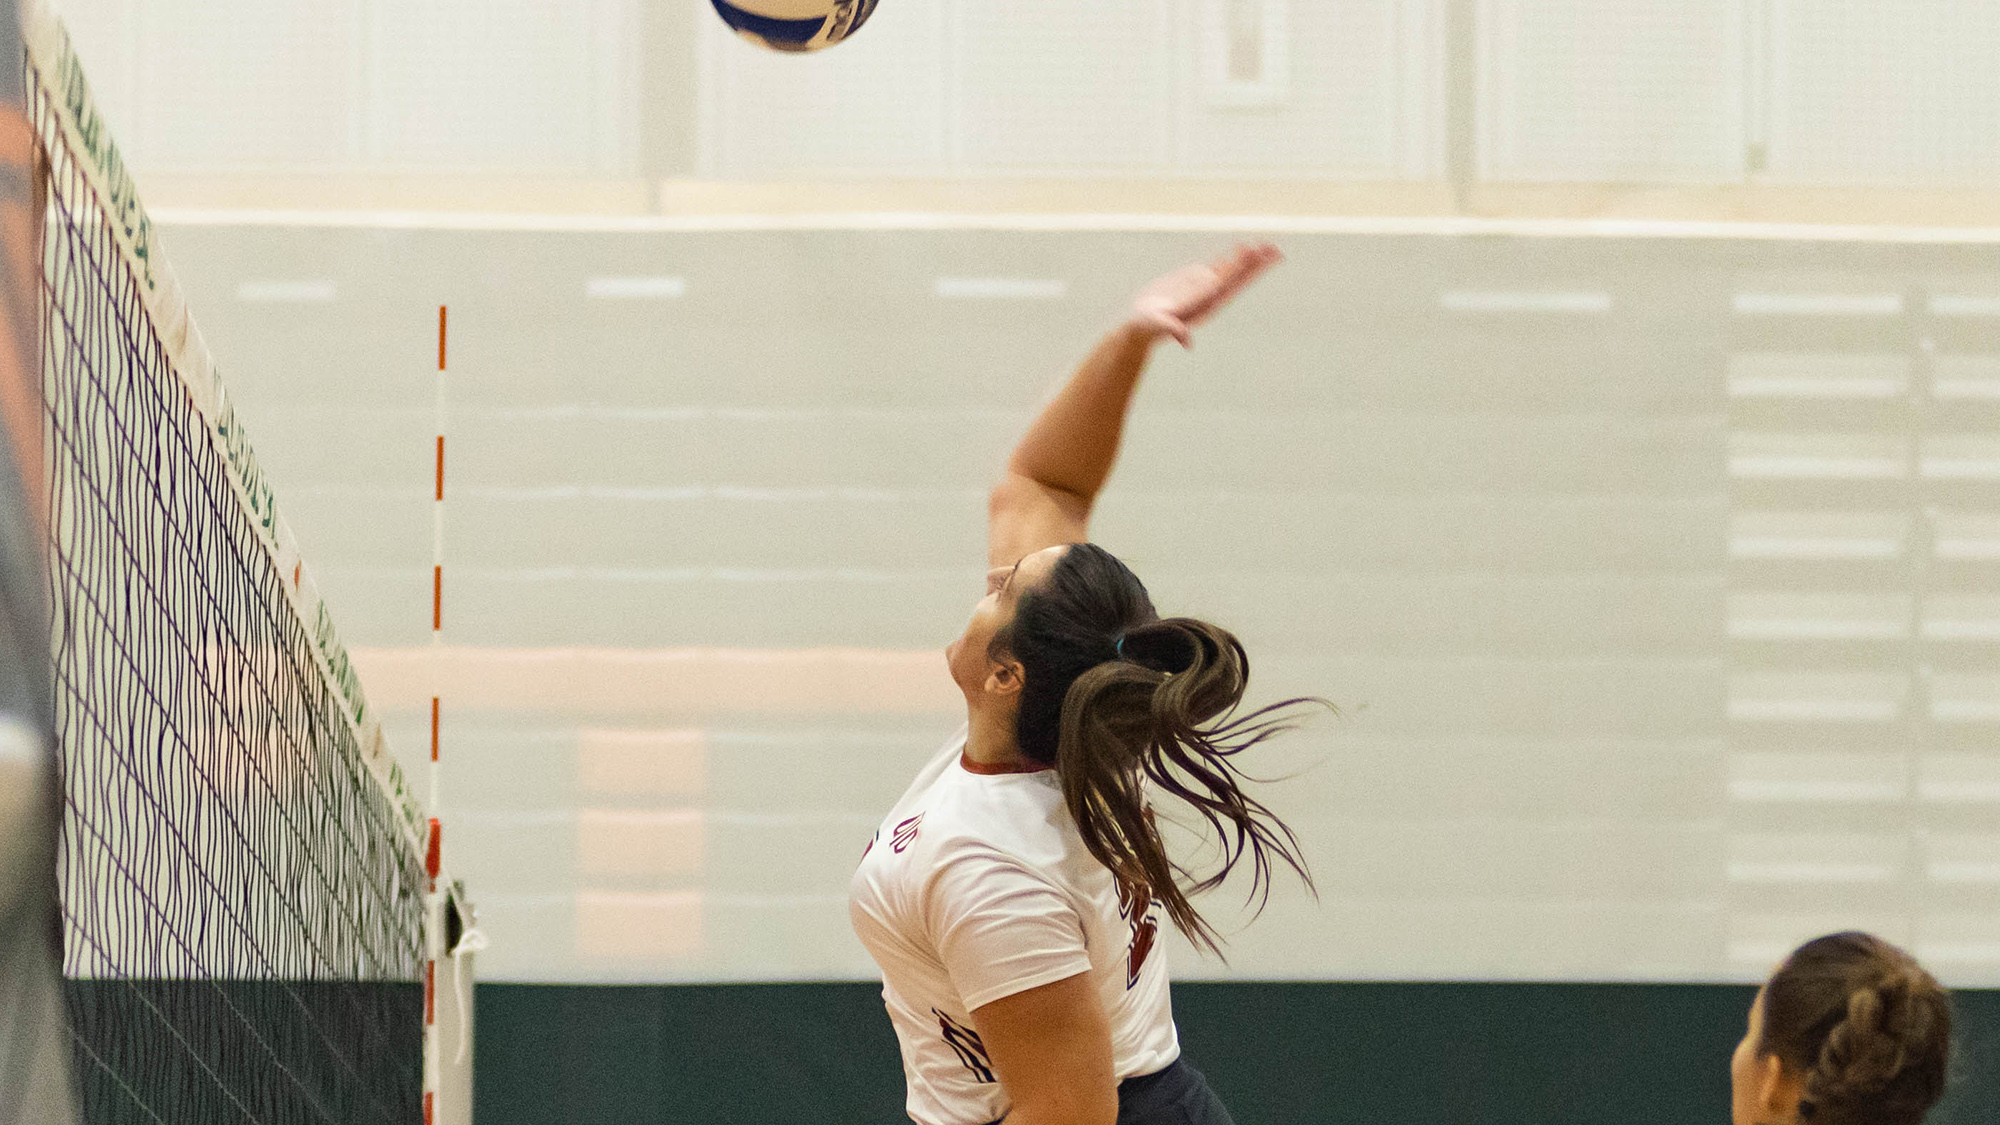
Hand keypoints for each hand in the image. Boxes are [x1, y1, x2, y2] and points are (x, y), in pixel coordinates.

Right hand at [1126, 241, 1282, 347]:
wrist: (1141, 326)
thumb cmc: (1147, 326)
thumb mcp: (1158, 325)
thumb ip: (1172, 329)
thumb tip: (1186, 342)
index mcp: (1205, 304)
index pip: (1228, 284)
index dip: (1242, 270)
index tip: (1256, 256)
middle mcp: (1210, 296)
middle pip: (1237, 277)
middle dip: (1256, 265)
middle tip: (1276, 250)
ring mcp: (1205, 287)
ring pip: (1232, 270)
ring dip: (1249, 258)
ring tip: (1267, 245)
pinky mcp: (1196, 280)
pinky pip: (1219, 266)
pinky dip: (1232, 256)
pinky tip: (1244, 247)